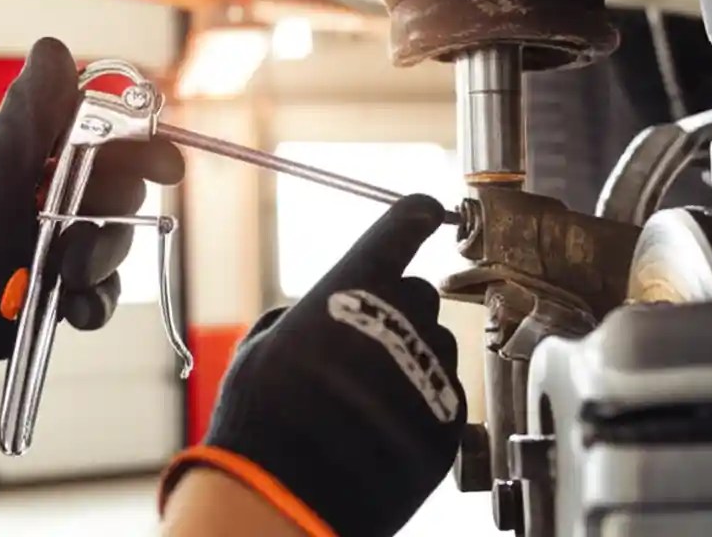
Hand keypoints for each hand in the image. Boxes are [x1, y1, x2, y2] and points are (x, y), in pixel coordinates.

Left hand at [0, 38, 183, 390]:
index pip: (117, 142)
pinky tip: (72, 309)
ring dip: (97, 263)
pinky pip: (109, 294)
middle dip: (107, 218)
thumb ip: (32, 110)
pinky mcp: (76, 291)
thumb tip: (54, 46)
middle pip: (128, 195)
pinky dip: (94, 303)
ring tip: (63, 276)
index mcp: (51, 160)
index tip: (167, 169)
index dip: (148, 151)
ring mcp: (75, 245)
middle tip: (74, 233)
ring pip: (122, 246)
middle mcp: (68, 197)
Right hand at [160, 195, 465, 536]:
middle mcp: (403, 317)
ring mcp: (432, 369)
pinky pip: (444, 392)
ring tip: (367, 399)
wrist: (285, 499)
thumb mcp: (261, 348)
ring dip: (412, 358)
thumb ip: (304, 315)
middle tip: (360, 348)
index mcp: (355, 286)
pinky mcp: (450, 417)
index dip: (416, 215)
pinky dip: (421, 402)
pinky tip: (383, 428)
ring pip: (435, 344)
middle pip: (417, 294)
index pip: (404, 225)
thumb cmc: (261, 422)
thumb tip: (316, 314)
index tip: (425, 211)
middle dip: (396, 310)